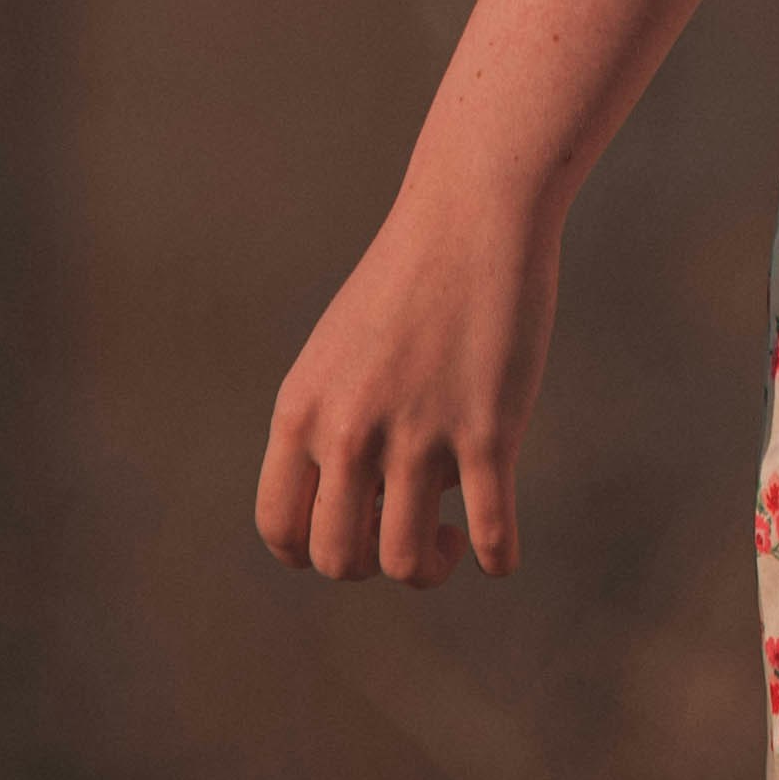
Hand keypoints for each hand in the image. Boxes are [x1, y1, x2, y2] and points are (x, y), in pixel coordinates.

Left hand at [255, 172, 557, 586]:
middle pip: (339, 560)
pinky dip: (496, 558)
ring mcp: (418, 434)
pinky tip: (499, 550)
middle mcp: (348, 430)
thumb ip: (330, 426)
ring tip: (448, 536)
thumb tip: (359, 511)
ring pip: (406, 562)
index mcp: (301, 409)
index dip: (313, 552)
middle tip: (408, 529)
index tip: (355, 529)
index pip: (279, 529)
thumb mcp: (341, 351)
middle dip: (373, 564)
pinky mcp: (488, 431)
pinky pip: (490, 535)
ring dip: (429, 568)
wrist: (474, 211)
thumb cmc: (412, 279)